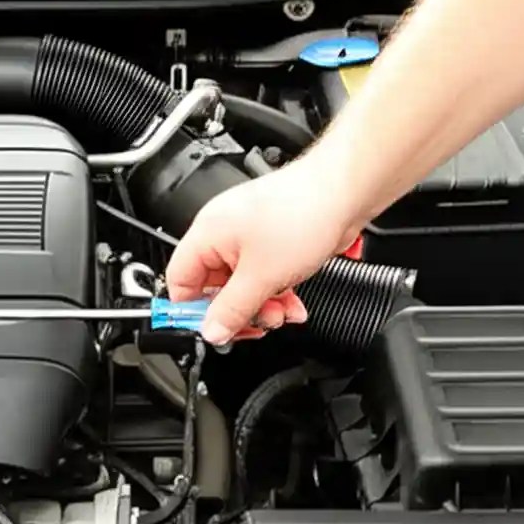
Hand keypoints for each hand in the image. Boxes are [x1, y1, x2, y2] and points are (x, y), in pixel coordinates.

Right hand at [165, 157, 363, 344]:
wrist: (343, 192)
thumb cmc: (302, 213)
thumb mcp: (262, 276)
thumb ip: (233, 309)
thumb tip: (212, 331)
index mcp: (207, 233)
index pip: (180, 281)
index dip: (194, 310)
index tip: (216, 328)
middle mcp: (223, 232)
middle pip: (214, 288)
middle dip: (239, 311)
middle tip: (259, 323)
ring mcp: (249, 235)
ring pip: (243, 285)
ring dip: (263, 306)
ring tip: (284, 312)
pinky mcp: (273, 239)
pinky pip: (264, 275)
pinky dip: (277, 292)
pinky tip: (295, 302)